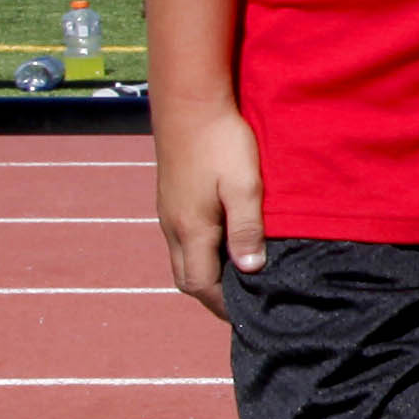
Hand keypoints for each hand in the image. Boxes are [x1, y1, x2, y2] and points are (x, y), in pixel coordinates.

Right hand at [149, 94, 262, 306]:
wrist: (190, 103)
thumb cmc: (223, 143)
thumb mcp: (245, 187)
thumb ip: (246, 230)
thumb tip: (250, 270)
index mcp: (192, 229)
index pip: (201, 285)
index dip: (223, 306)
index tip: (249, 315)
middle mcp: (173, 226)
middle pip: (187, 279)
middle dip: (213, 296)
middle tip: (245, 304)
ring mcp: (168, 213)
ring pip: (182, 260)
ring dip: (206, 275)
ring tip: (238, 279)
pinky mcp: (170, 199)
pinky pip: (182, 240)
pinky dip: (201, 254)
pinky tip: (223, 246)